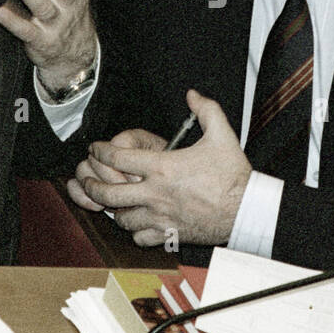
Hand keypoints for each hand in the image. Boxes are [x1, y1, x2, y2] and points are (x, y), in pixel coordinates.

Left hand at [75, 90, 250, 246]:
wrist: (247, 210)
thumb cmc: (233, 175)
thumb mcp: (221, 134)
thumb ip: (205, 109)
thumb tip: (192, 94)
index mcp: (162, 167)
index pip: (117, 158)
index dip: (100, 151)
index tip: (95, 149)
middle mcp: (155, 194)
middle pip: (108, 192)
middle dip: (91, 184)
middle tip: (86, 179)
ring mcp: (160, 217)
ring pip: (120, 217)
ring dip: (113, 209)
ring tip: (111, 201)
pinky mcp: (168, 234)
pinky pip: (139, 237)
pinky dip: (133, 230)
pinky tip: (135, 222)